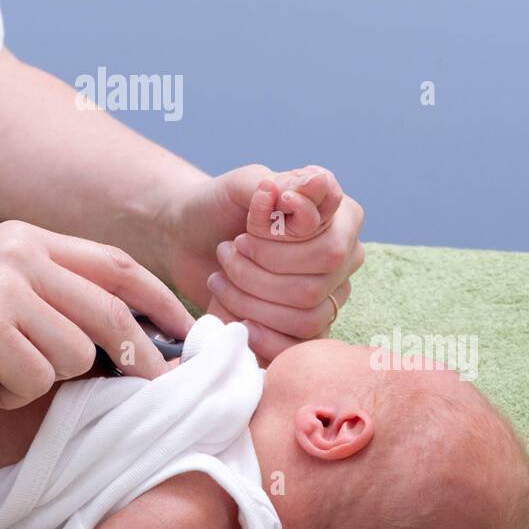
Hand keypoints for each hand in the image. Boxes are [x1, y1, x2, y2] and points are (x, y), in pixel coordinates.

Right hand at [0, 220, 194, 412]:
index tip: (187, 333)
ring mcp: (3, 286)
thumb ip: (43, 297)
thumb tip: (114, 341)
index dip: (159, 300)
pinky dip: (5, 397)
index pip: (115, 264)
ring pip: (73, 356)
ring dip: (40, 381)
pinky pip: (33, 382)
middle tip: (147, 391)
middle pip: (110, 312)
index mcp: (24, 238)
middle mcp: (20, 253)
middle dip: (136, 359)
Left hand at [160, 164, 364, 363]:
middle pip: (315, 285)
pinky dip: (260, 334)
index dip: (281, 246)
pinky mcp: (304, 328)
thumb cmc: (218, 205)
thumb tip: (318, 182)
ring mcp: (328, 295)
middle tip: (228, 251)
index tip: (246, 228)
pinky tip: (236, 316)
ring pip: (305, 317)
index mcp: (340, 216)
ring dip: (251, 299)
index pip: (329, 246)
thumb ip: (281, 183)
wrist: (185, 237)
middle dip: (258, 272)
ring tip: (222, 277)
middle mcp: (343, 257)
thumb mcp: (242, 185)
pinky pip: (297, 346)